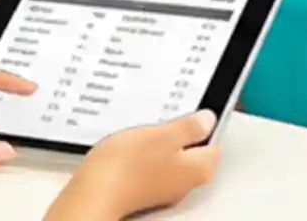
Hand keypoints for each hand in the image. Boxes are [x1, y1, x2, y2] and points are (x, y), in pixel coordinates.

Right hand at [45, 111, 220, 220]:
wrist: (93, 194)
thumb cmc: (126, 167)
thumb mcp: (163, 134)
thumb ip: (189, 127)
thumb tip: (207, 120)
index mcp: (198, 169)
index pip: (213, 141)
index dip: (201, 123)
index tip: (188, 112)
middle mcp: (184, 183)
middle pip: (192, 151)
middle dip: (178, 133)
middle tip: (161, 122)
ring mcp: (163, 188)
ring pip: (169, 157)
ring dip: (157, 143)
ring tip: (141, 134)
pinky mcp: (143, 189)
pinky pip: (150, 166)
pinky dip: (142, 155)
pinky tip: (129, 149)